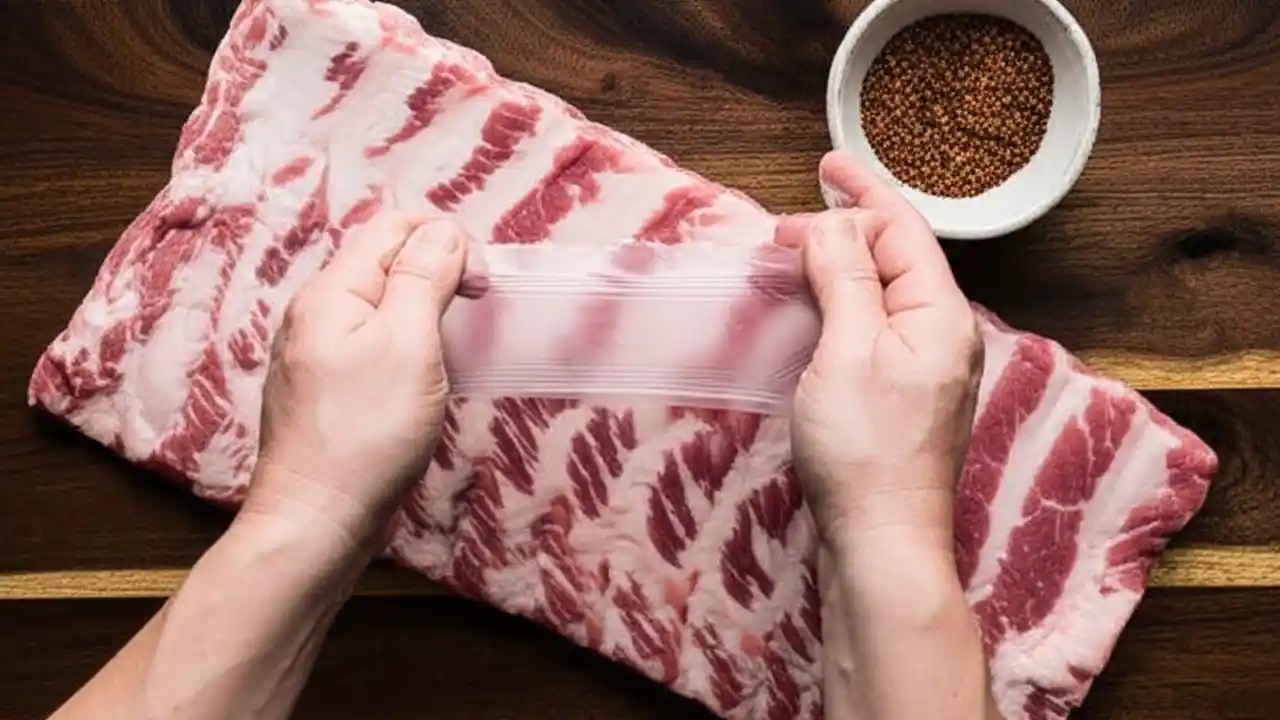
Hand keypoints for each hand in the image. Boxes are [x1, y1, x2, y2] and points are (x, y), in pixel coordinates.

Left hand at [245, 213, 466, 553]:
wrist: (317, 522)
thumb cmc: (366, 435)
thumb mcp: (408, 344)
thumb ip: (424, 277)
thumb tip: (443, 230)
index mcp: (331, 292)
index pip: (392, 227)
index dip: (445, 240)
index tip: (480, 286)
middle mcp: (317, 314)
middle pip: (386, 262)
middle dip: (439, 273)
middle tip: (474, 316)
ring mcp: (318, 355)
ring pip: (382, 305)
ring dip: (426, 312)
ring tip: (455, 348)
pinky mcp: (329, 392)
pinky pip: (374, 345)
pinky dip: (409, 347)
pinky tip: (427, 379)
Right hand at [791, 151, 982, 553]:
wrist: (882, 543)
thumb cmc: (864, 449)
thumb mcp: (847, 350)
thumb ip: (845, 277)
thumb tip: (836, 223)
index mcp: (941, 315)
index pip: (903, 230)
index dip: (864, 192)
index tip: (826, 165)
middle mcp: (942, 336)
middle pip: (895, 259)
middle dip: (844, 230)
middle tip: (785, 226)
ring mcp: (924, 370)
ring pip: (882, 295)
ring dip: (840, 267)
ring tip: (794, 256)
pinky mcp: (902, 398)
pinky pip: (873, 329)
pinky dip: (841, 306)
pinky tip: (813, 308)